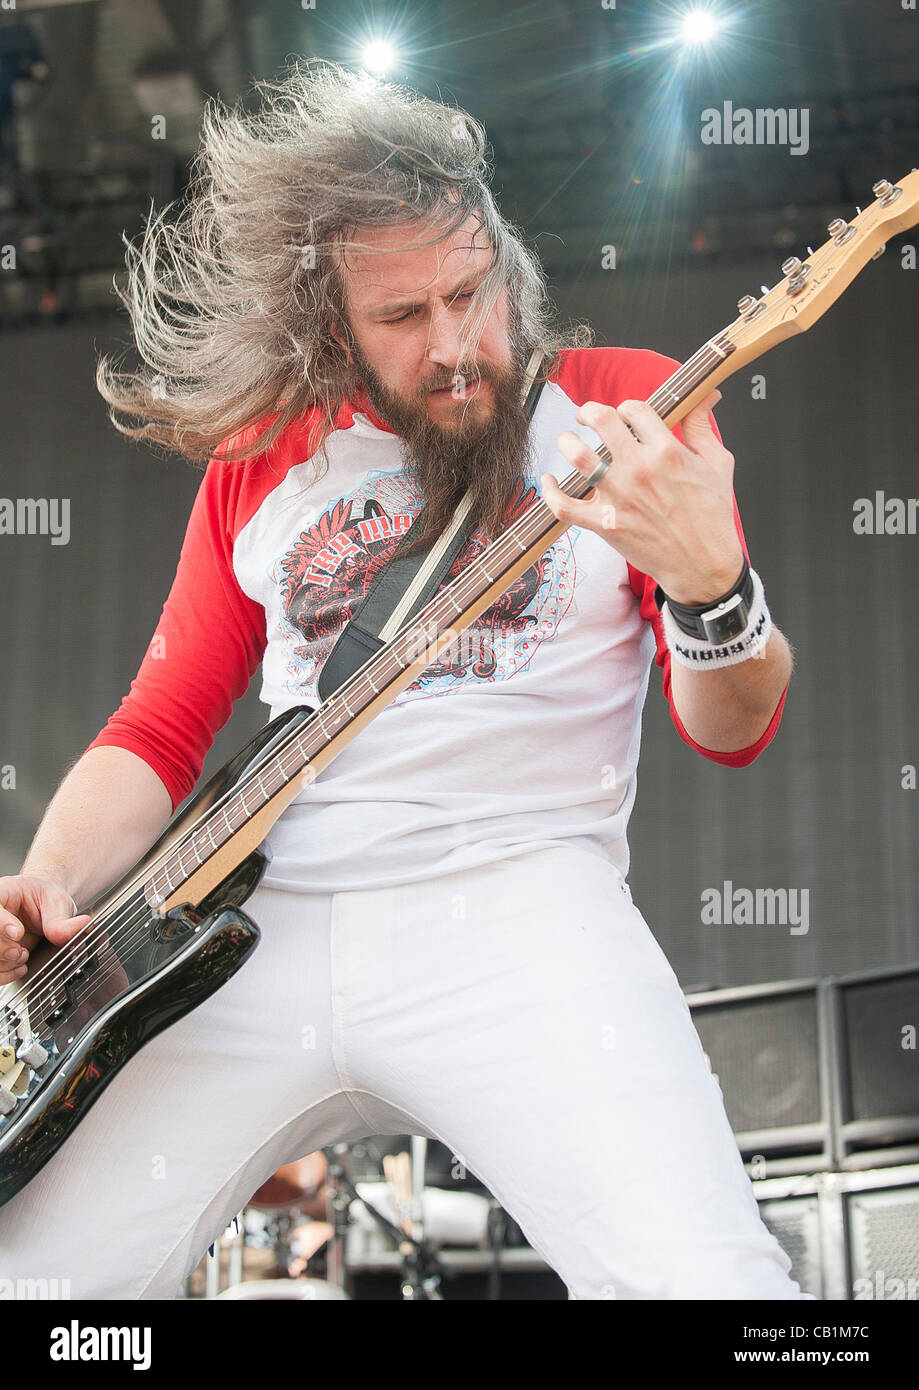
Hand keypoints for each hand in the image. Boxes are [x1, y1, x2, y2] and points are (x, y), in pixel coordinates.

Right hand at [0, 875, 91, 984]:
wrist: (43, 908)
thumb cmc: (44, 900)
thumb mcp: (57, 903)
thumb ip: (62, 920)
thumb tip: (80, 927)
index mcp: (1, 895)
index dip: (1, 924)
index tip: (17, 933)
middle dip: (4, 949)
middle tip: (21, 951)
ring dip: (5, 963)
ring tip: (23, 956)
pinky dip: (5, 974)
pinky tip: (19, 967)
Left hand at [541, 390, 744, 603]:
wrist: (703, 564)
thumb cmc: (713, 515)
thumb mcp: (717, 464)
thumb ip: (702, 426)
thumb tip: (705, 394)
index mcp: (668, 452)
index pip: (635, 409)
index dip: (627, 408)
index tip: (625, 417)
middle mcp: (639, 470)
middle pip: (601, 421)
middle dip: (589, 412)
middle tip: (586, 417)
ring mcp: (619, 498)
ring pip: (578, 456)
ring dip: (567, 443)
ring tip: (569, 442)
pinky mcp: (604, 525)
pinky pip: (563, 506)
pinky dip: (549, 491)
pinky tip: (548, 480)